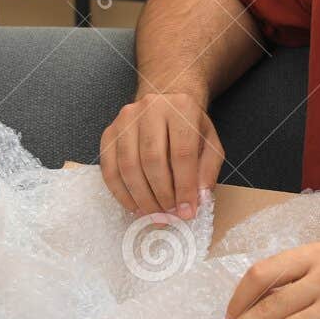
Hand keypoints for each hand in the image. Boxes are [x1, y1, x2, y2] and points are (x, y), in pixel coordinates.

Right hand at [99, 91, 224, 220]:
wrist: (166, 102)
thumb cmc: (189, 127)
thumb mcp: (210, 144)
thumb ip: (207, 171)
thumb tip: (197, 200)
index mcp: (182, 108)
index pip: (182, 153)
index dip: (184, 187)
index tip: (187, 212)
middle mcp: (151, 108)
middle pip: (152, 159)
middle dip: (161, 194)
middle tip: (169, 215)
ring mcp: (126, 119)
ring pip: (128, 165)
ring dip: (141, 197)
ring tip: (154, 214)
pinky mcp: (109, 132)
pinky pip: (109, 168)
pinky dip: (120, 192)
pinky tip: (134, 206)